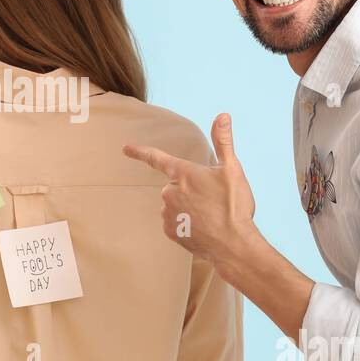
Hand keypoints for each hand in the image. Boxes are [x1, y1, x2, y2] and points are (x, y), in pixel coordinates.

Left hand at [123, 113, 255, 270]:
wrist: (234, 245)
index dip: (140, 152)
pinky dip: (187, 223)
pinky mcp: (170, 231)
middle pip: (175, 185)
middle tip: (213, 199)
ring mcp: (168, 213)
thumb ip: (223, 141)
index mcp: (183, 173)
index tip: (125, 148)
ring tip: (210, 215)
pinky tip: (203, 228)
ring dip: (189, 207)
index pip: (157, 158)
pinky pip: (175, 222)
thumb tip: (222, 115)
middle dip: (190, 189)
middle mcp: (170, 192)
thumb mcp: (232, 169)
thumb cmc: (234, 206)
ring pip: (176, 204)